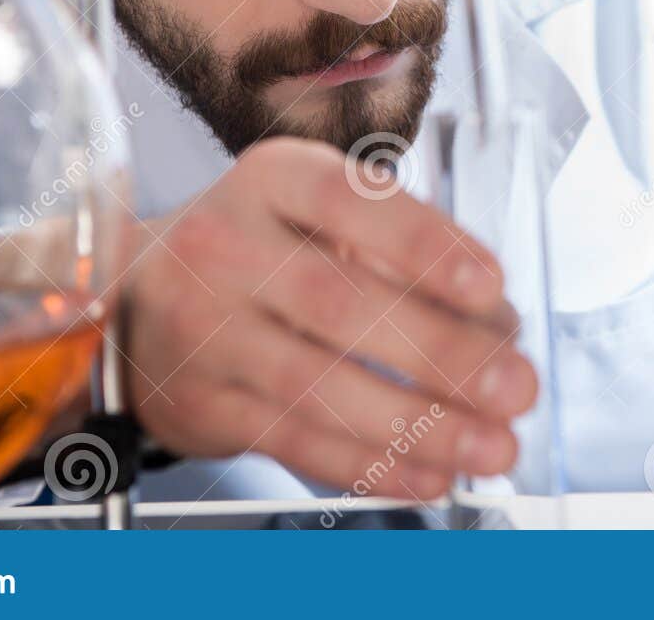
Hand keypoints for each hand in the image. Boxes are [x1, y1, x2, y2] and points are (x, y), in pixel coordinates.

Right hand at [122, 137, 536, 500]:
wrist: (138, 299)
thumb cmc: (261, 248)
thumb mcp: (318, 214)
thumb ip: (405, 253)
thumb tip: (499, 325)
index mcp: (272, 179)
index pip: (350, 202)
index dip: (424, 244)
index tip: (491, 286)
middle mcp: (227, 247)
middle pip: (340, 304)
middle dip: (441, 351)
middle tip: (515, 384)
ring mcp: (205, 329)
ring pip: (319, 385)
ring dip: (419, 424)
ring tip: (491, 444)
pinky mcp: (201, 403)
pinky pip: (295, 440)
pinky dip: (371, 464)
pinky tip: (431, 474)